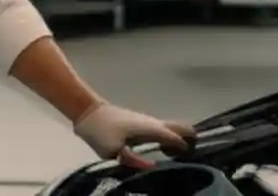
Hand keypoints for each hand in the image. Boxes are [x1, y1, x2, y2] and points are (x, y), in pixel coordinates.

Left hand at [72, 102, 195, 168]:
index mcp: (150, 129)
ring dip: (179, 139)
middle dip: (189, 139)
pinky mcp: (141, 122)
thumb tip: (153, 167)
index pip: (176, 137)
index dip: (184, 148)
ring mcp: (147, 120)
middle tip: (186, 156)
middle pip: (180, 127)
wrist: (88, 111)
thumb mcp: (113, 151)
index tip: (187, 159)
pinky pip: (162, 129)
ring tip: (174, 157)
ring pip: (172, 127)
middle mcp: (153, 123)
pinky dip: (169, 137)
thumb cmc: (100, 130)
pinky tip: (162, 150)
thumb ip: (133, 160)